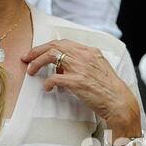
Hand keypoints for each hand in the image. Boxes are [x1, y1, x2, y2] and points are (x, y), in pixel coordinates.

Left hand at [23, 39, 141, 137]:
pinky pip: (54, 78)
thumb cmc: (108, 89)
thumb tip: (60, 66)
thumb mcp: (97, 69)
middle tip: (26, 59)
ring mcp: (80, 68)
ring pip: (51, 57)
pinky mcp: (77, 82)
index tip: (37, 52)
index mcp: (90, 51)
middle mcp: (84, 56)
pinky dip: (47, 83)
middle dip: (36, 51)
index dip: (47, 46)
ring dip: (37, 63)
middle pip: (54, 46)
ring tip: (31, 71)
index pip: (63, 43)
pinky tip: (47, 88)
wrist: (119, 102)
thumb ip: (81, 64)